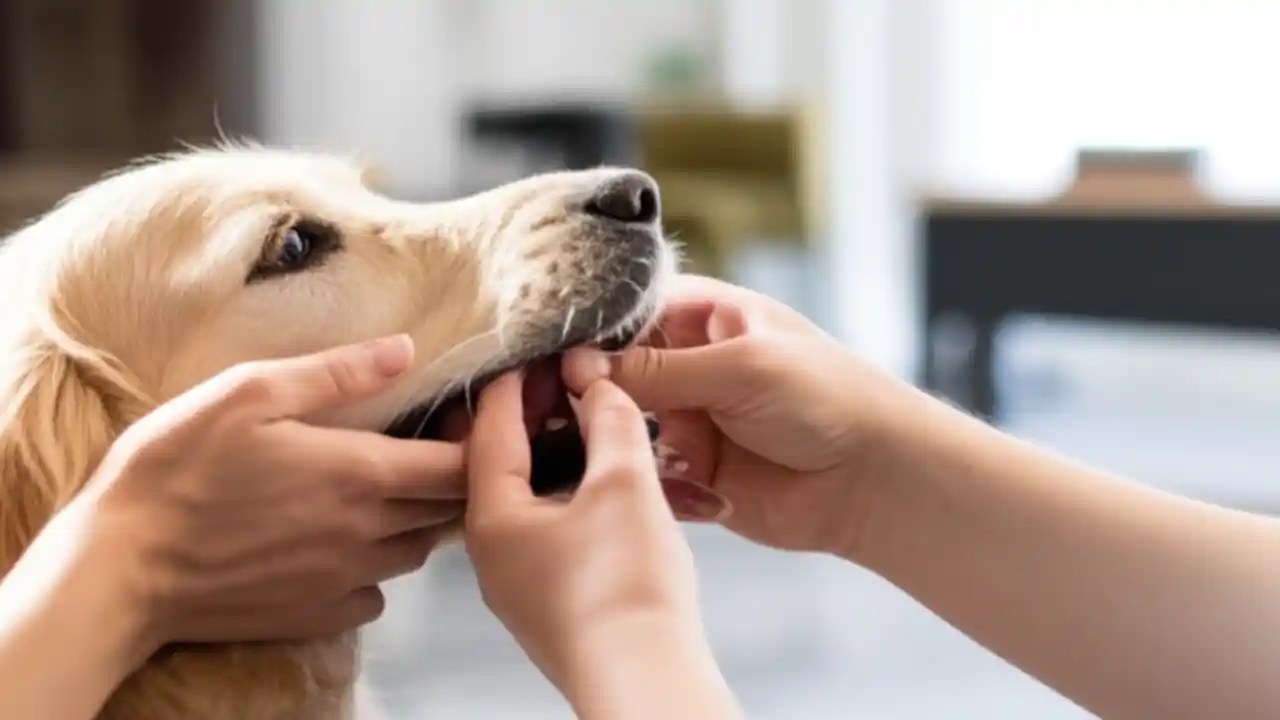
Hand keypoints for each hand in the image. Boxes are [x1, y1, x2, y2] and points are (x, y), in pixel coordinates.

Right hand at [75, 334, 465, 652]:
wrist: (121, 568)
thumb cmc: (179, 467)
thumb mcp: (249, 393)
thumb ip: (337, 372)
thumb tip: (406, 349)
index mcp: (361, 473)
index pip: (460, 467)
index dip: (475, 445)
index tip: (460, 426)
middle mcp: (368, 533)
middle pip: (447, 512)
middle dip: (452, 483)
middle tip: (425, 454)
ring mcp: (345, 581)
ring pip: (414, 554)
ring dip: (414, 525)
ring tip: (383, 497)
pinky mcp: (318, 617)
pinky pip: (374, 596)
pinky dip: (373, 573)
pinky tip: (341, 548)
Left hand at [465, 373, 737, 718]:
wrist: (644, 679)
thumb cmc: (626, 587)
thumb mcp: (624, 484)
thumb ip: (610, 422)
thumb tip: (599, 387)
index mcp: (492, 517)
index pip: (489, 429)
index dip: (511, 383)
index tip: (531, 350)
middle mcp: (491, 553)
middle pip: (497, 464)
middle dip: (526, 418)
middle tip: (558, 379)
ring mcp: (517, 582)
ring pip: (521, 500)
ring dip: (546, 457)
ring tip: (582, 422)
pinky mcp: (547, 602)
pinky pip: (541, 530)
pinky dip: (559, 494)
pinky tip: (594, 482)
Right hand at [564, 275, 918, 557]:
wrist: (875, 478)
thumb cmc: (824, 398)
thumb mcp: (737, 368)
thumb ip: (656, 370)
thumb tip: (575, 366)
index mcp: (705, 317)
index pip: (626, 314)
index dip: (587, 333)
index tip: (544, 353)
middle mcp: (691, 365)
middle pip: (615, 373)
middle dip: (589, 392)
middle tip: (558, 408)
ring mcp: (692, 421)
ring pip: (624, 427)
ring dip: (613, 440)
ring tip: (594, 449)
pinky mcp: (696, 474)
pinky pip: (647, 476)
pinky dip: (641, 482)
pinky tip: (638, 483)